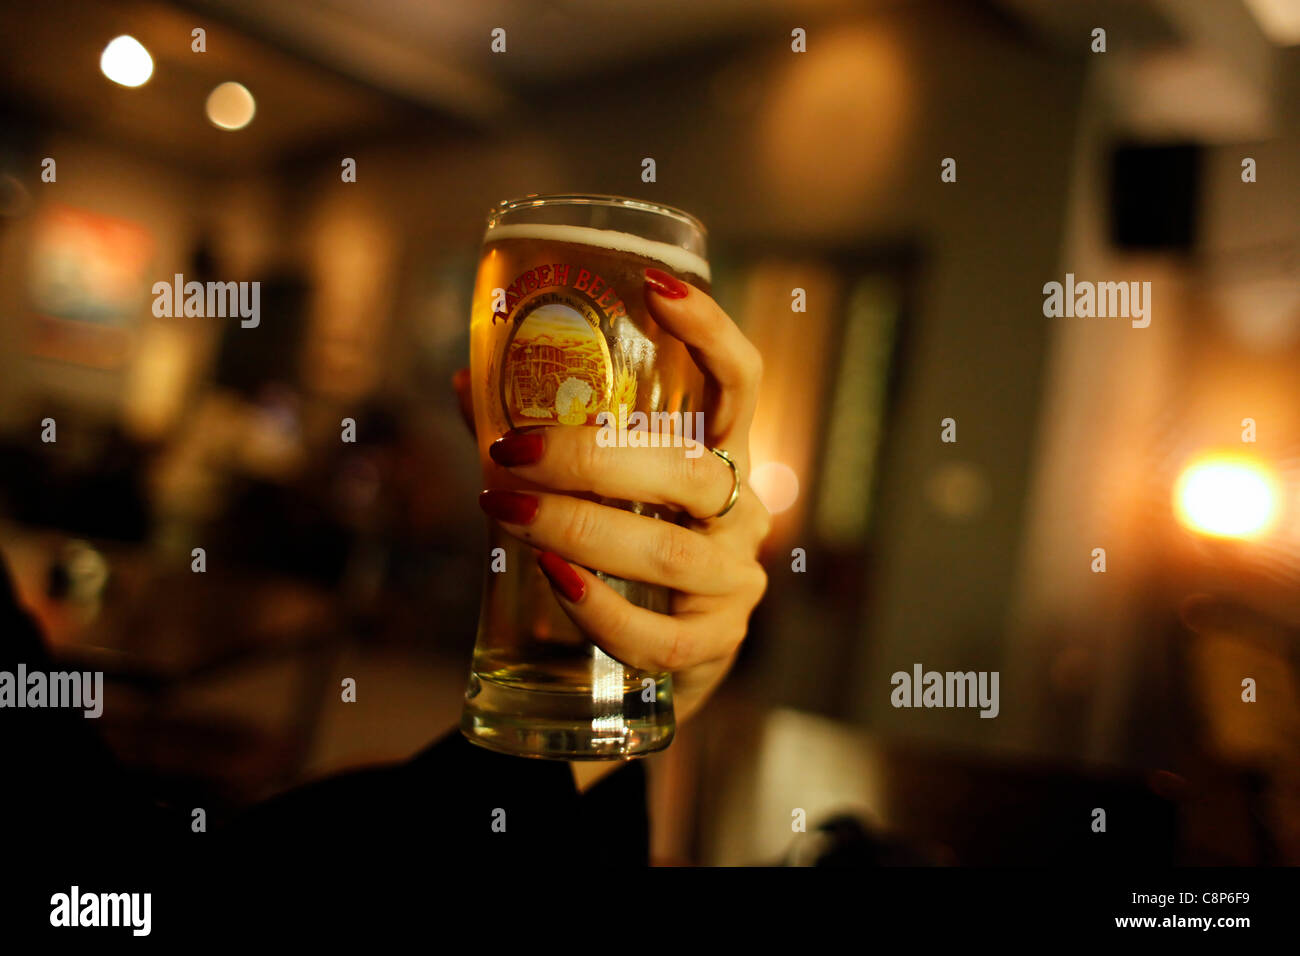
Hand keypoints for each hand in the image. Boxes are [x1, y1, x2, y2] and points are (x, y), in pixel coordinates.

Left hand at [453, 271, 769, 761]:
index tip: (654, 289)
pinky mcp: (714, 646)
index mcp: (719, 456)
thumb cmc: (614, 555)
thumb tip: (466, 383)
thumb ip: (538, 441)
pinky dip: (601, 610)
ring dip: (579, 529)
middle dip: (592, 458)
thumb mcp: (589, 489)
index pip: (739, 383)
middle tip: (512, 454)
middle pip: (689, 470)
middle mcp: (740, 511)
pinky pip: (659, 635)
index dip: (709, 332)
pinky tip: (556, 580)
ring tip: (506, 511)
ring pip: (670, 554)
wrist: (645, 666)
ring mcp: (733, 581)